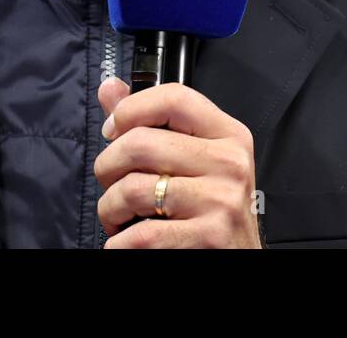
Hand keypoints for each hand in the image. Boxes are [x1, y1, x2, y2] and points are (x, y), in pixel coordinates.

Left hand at [94, 76, 261, 247]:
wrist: (238, 259)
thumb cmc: (210, 210)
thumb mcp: (194, 159)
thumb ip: (151, 121)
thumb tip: (111, 87)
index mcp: (228, 134)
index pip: (174, 97)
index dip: (131, 109)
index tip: (113, 130)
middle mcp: (230, 163)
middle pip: (141, 143)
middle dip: (108, 167)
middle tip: (110, 183)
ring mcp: (222, 201)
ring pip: (132, 188)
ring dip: (110, 208)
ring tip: (118, 216)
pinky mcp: (209, 237)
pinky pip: (140, 235)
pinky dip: (119, 242)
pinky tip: (126, 241)